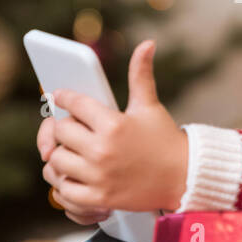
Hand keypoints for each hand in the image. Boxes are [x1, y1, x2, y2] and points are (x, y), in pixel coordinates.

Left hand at [37, 40, 188, 216]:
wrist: (184, 178)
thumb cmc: (165, 139)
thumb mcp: (150, 106)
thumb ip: (141, 75)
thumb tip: (147, 44)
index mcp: (113, 123)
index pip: (74, 103)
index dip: (64, 97)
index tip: (59, 96)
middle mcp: (102, 149)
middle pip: (60, 131)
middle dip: (63, 127)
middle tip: (69, 127)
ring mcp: (99, 175)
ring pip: (56, 161)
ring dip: (60, 156)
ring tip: (69, 151)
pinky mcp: (99, 198)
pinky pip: (64, 190)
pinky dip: (64, 184)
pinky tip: (73, 175)